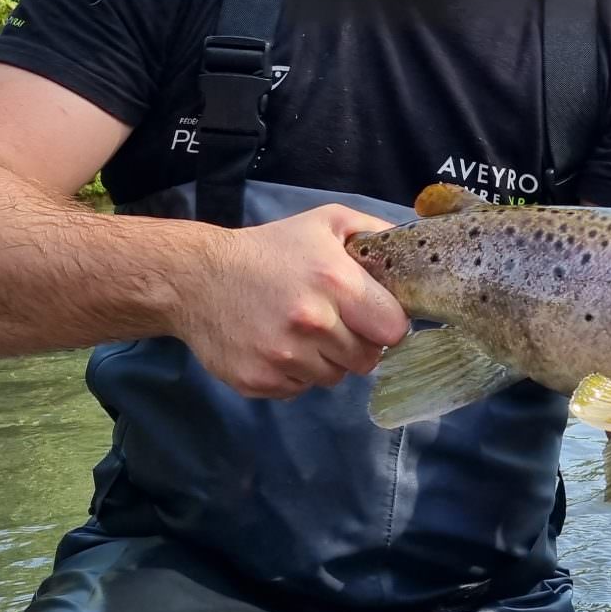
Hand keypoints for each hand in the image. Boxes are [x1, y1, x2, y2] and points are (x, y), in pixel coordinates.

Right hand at [174, 204, 409, 398]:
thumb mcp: (325, 222)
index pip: (393, 329)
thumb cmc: (269, 249)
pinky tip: (279, 345)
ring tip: (305, 332)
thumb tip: (414, 247)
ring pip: (335, 377)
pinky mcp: (259, 381)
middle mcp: (313, 323)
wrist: (196, 278)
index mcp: (336, 283)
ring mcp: (284, 357)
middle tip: (338, 323)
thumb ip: (374, 232)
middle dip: (359, 343)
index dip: (388, 324)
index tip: (375, 316)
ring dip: (328, 360)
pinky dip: (296, 374)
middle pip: (367, 359)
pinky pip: (300, 389)